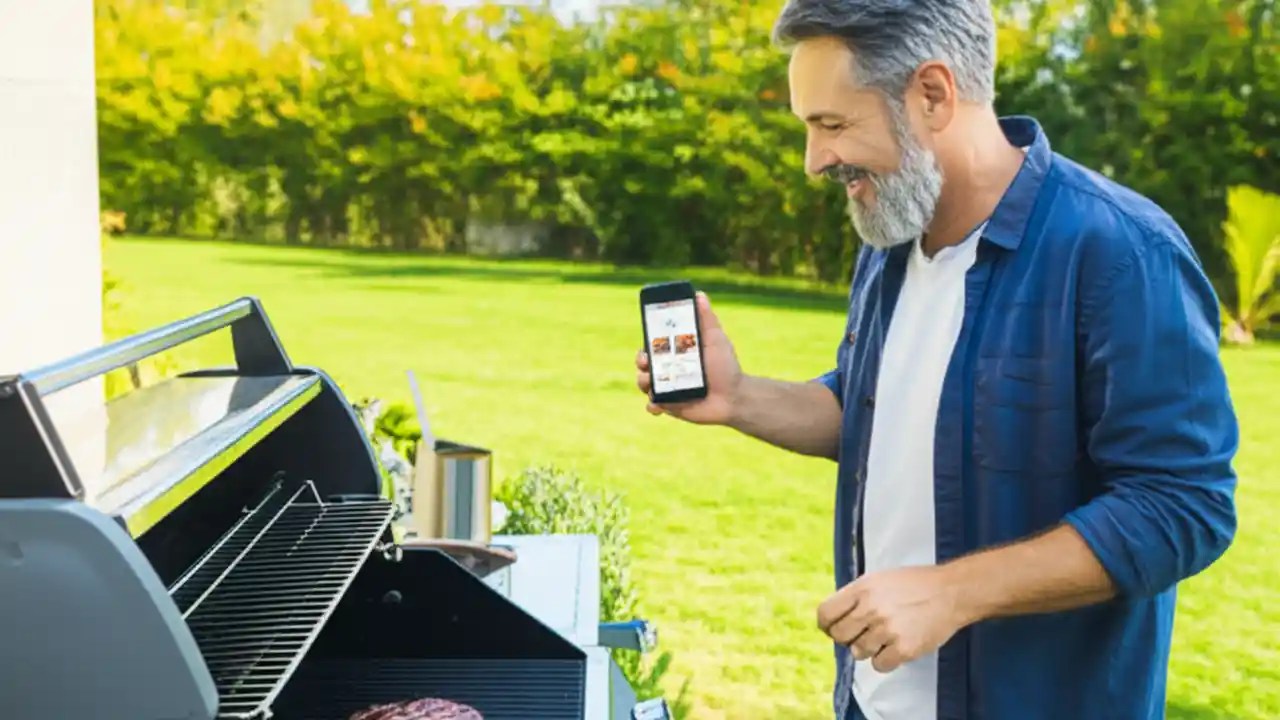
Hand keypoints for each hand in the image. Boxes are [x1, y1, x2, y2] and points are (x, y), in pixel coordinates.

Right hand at [635, 291, 743, 424]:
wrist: (734, 397)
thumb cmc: (725, 366)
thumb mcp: (716, 339)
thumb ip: (707, 319)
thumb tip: (699, 295)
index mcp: (675, 352)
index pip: (654, 344)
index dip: (647, 341)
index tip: (648, 338)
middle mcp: (667, 369)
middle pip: (643, 362)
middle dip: (640, 360)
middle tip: (646, 360)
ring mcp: (666, 388)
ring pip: (643, 383)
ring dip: (643, 381)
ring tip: (652, 382)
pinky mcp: (669, 406)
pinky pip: (652, 406)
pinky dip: (652, 405)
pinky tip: (658, 403)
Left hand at [817, 565, 965, 673]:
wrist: (950, 592)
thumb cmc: (914, 585)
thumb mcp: (878, 579)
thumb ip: (855, 596)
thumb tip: (833, 619)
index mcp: (862, 588)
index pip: (825, 613)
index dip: (826, 625)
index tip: (832, 629)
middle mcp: (871, 608)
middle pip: (839, 636)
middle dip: (847, 638)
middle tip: (862, 634)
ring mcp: (887, 629)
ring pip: (859, 653)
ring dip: (869, 649)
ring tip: (886, 636)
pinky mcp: (904, 648)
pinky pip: (879, 666)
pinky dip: (885, 660)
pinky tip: (896, 647)